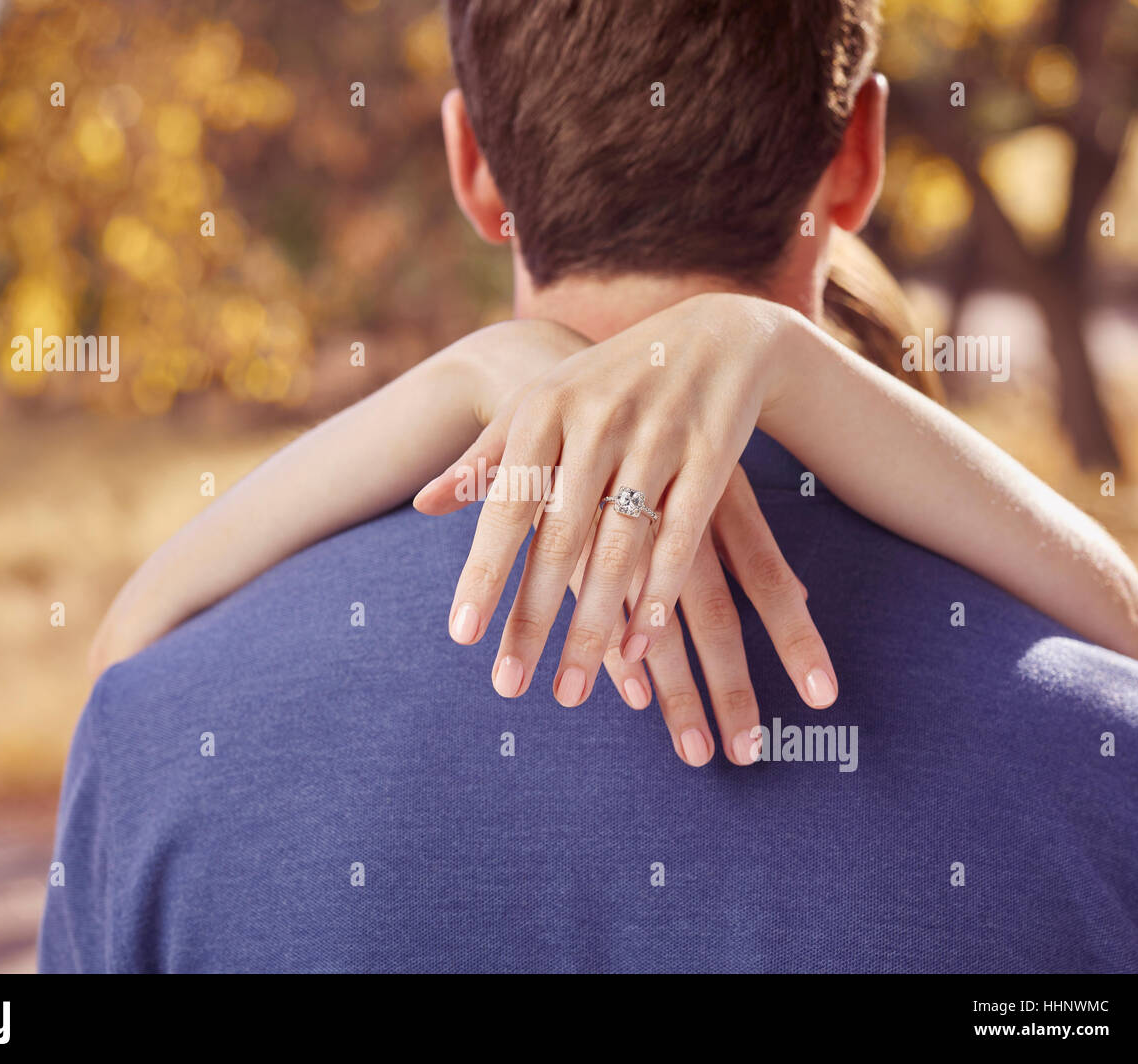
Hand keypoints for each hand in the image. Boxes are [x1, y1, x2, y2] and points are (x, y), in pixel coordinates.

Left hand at [415, 293, 837, 764]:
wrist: (716, 335)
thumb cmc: (607, 383)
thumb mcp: (542, 404)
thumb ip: (486, 457)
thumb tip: (422, 504)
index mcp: (544, 410)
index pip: (507, 505)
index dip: (485, 572)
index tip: (463, 638)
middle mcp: (597, 423)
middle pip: (560, 540)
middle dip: (534, 619)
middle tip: (508, 687)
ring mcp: (657, 439)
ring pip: (618, 550)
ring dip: (594, 627)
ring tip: (569, 691)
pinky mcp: (712, 457)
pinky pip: (681, 539)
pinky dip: (659, 594)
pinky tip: (638, 647)